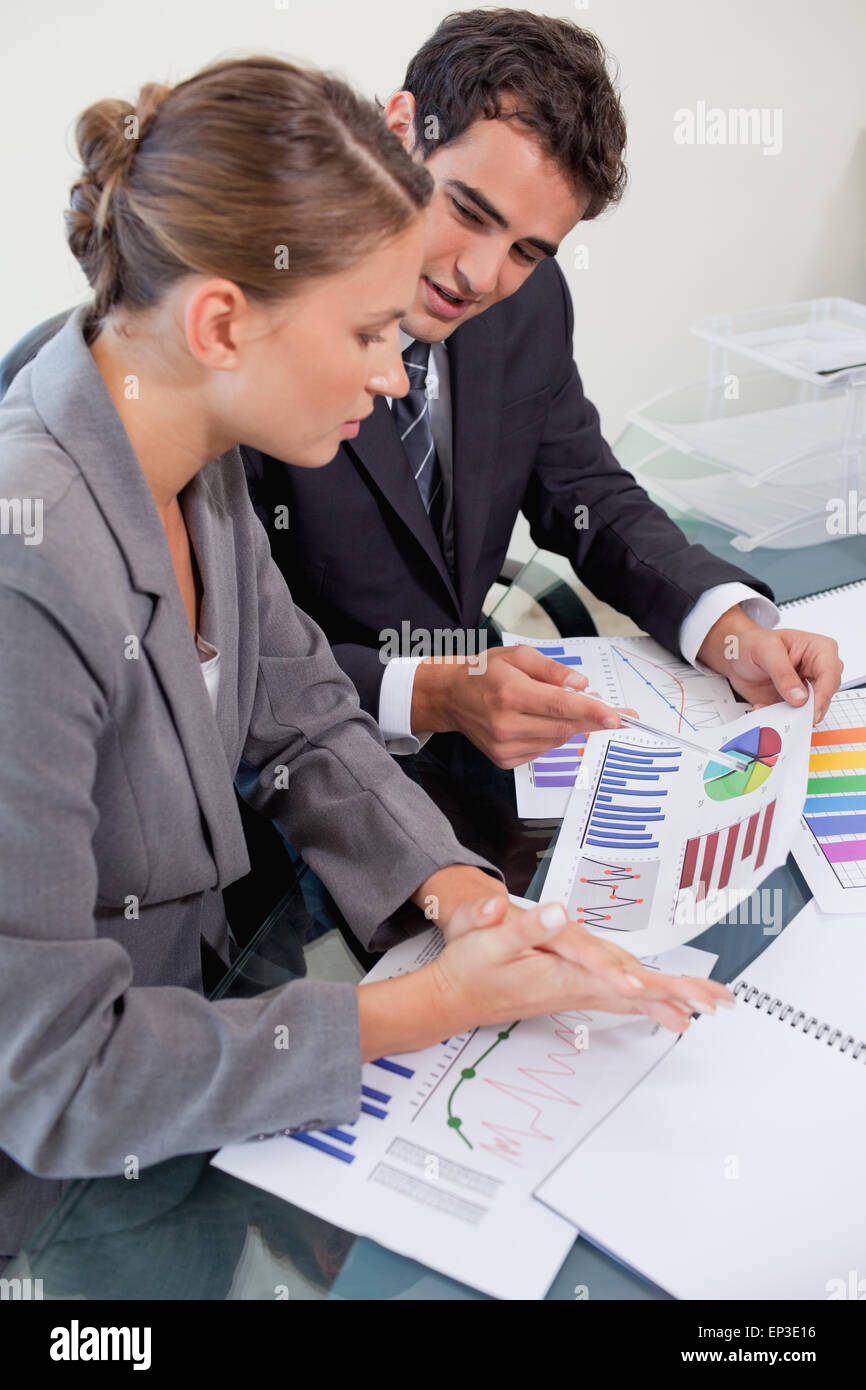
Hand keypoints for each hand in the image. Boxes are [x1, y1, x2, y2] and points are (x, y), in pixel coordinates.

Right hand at [410, 645, 634, 767]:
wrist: (450, 697)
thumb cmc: (484, 673)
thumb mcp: (517, 656)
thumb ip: (552, 669)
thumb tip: (580, 684)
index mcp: (510, 693)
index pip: (559, 706)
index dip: (592, 712)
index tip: (617, 717)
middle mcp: (506, 724)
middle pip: (564, 726)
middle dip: (594, 720)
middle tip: (617, 715)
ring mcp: (504, 746)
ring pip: (556, 740)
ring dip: (570, 725)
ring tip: (567, 708)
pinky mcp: (504, 759)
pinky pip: (543, 749)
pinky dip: (551, 735)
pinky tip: (540, 721)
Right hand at [431, 894, 733, 1035]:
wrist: (452, 997)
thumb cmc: (470, 969)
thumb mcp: (488, 940)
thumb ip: (522, 926)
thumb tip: (556, 913)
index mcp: (563, 975)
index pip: (622, 983)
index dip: (659, 987)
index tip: (691, 995)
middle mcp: (575, 988)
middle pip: (638, 996)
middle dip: (682, 996)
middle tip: (723, 1000)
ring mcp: (574, 992)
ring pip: (632, 1000)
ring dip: (671, 1000)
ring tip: (708, 1003)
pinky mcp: (571, 990)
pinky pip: (619, 999)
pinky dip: (647, 1002)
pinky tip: (664, 1008)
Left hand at [697, 607, 842, 721]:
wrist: (736, 655)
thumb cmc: (754, 644)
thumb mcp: (766, 651)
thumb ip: (783, 673)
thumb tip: (800, 697)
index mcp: (820, 650)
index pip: (830, 674)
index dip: (824, 694)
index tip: (813, 711)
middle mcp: (817, 671)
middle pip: (825, 695)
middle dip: (810, 709)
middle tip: (795, 719)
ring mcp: (806, 688)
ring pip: (810, 709)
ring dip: (792, 715)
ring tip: (771, 710)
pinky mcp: (794, 703)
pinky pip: (792, 716)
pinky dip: (778, 716)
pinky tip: (762, 707)